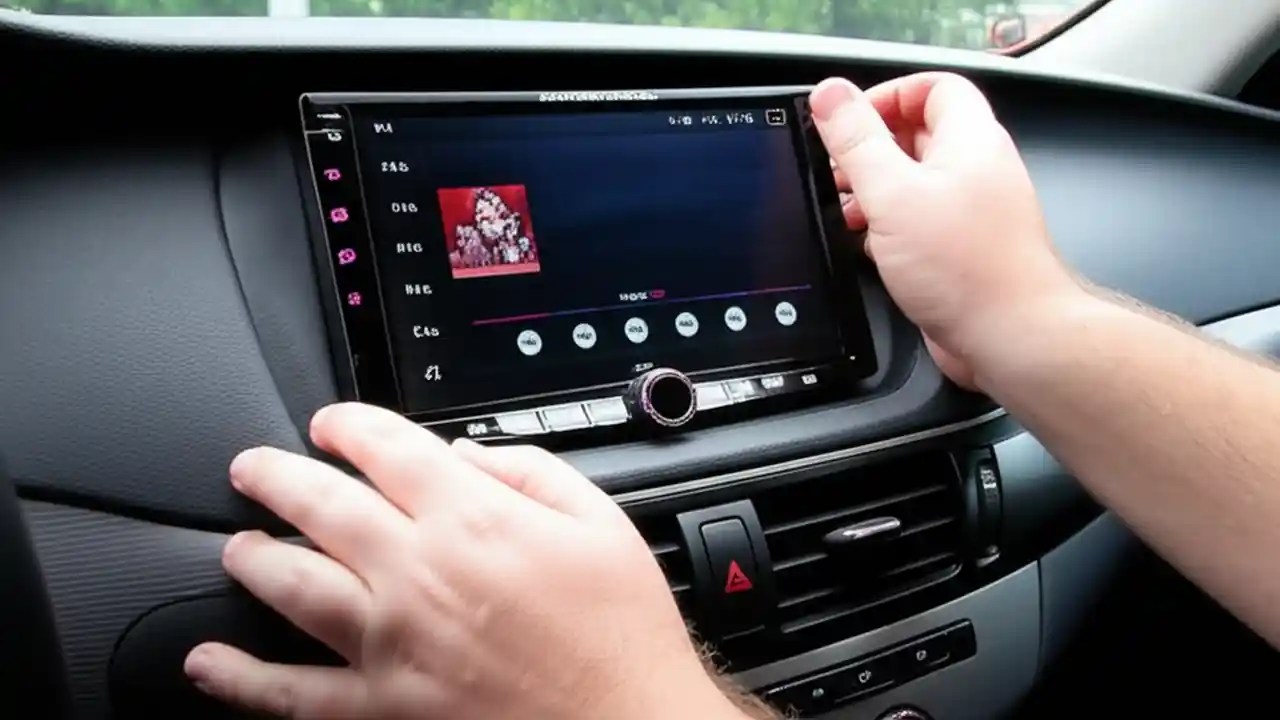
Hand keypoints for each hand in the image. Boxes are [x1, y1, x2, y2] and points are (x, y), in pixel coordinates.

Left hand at [183, 403, 738, 719]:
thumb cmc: (621, 629)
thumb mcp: (600, 520)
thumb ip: (530, 470)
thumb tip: (466, 454)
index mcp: (474, 518)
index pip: (386, 448)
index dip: (348, 424)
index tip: (333, 423)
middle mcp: (420, 572)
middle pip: (322, 505)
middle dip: (277, 476)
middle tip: (252, 468)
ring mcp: (394, 642)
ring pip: (295, 585)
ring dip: (254, 557)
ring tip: (238, 544)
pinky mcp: (386, 707)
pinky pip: (295, 694)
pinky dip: (243, 679)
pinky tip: (210, 662)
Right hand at [810, 74, 1082, 389]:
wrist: (1011, 336)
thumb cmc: (968, 268)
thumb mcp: (893, 193)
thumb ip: (857, 140)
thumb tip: (830, 95)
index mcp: (969, 139)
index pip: (933, 88)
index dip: (887, 95)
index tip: (848, 120)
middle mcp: (976, 170)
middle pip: (918, 134)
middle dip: (870, 148)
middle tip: (838, 168)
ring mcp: (971, 211)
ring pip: (914, 182)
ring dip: (875, 191)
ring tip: (848, 210)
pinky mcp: (962, 249)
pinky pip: (919, 222)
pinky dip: (889, 227)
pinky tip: (869, 246)